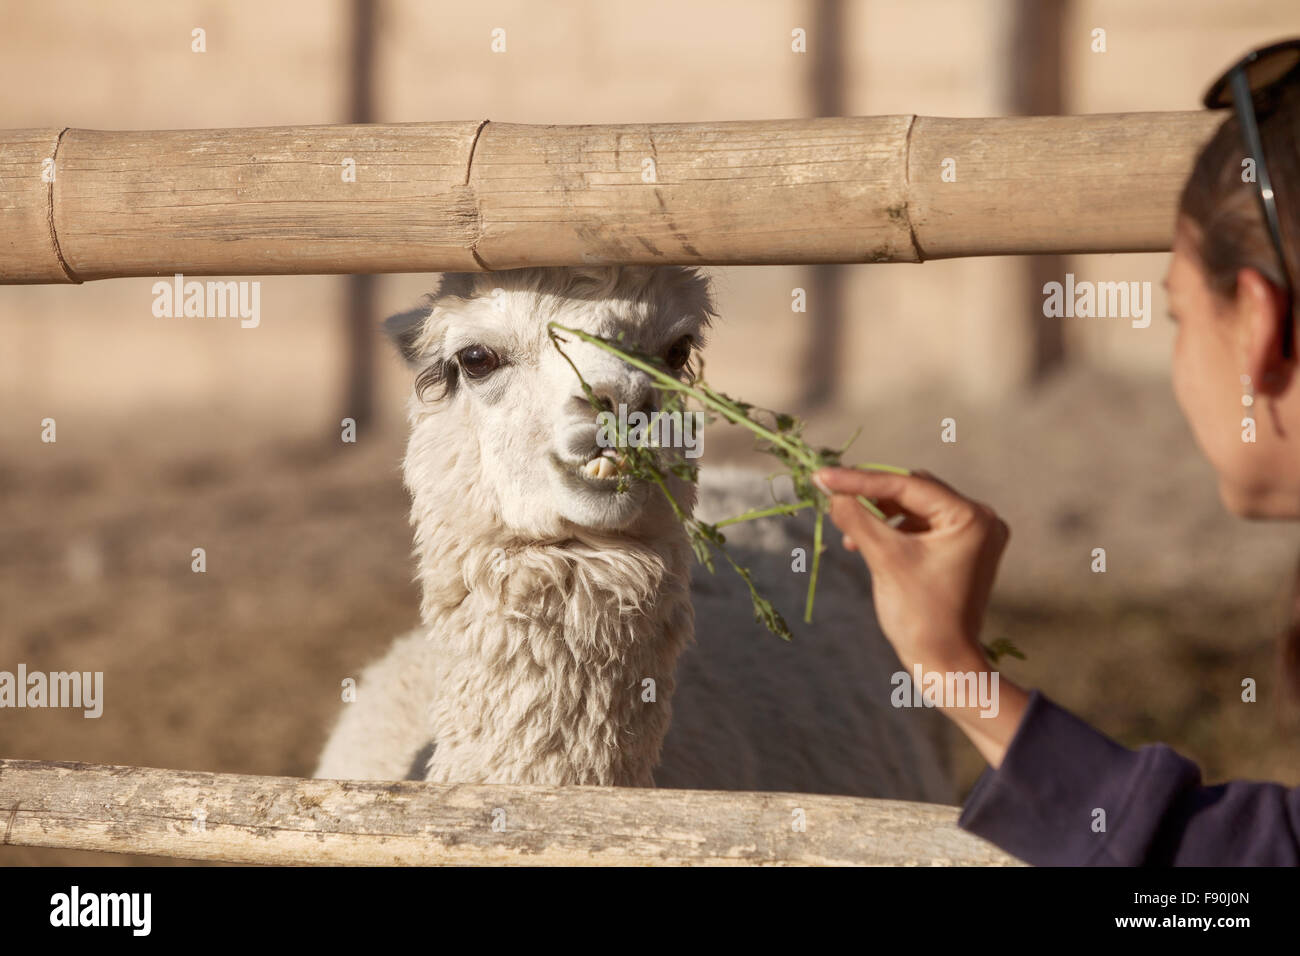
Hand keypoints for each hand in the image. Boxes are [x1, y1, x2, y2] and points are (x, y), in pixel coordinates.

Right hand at [813, 466, 1026, 767]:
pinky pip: (919, 528)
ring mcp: (972, 536)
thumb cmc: (919, 615)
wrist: (943, 664)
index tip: (823, 476)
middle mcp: (979, 519)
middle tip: (831, 495)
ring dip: (878, 517)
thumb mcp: (885, 560)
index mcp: (971, 517)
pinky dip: (891, 532)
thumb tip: (832, 493)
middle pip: (913, 492)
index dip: (861, 480)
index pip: (907, 485)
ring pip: (913, 509)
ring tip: (848, 532)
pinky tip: (863, 543)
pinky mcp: (959, 550)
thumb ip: (858, 519)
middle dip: (871, 496)